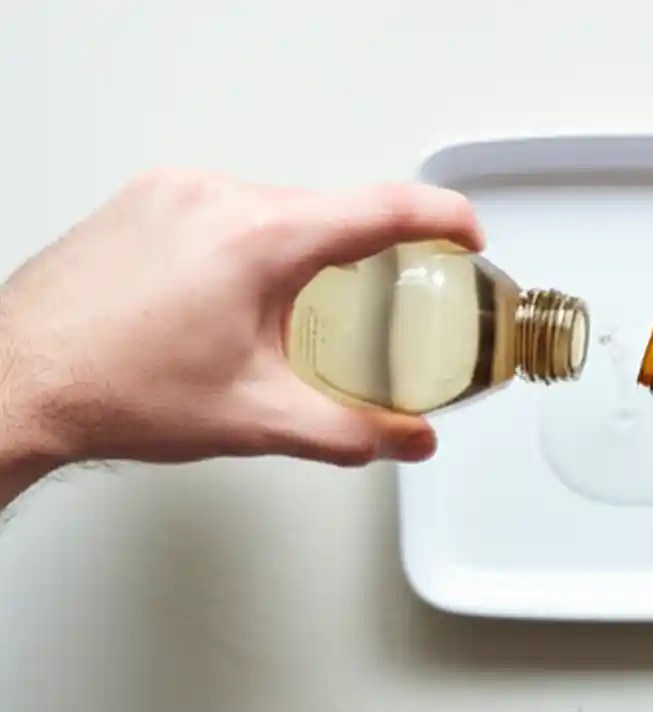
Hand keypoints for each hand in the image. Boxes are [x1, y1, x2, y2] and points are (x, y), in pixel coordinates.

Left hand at [0, 168, 480, 490]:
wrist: (18, 381)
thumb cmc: (115, 391)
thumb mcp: (257, 419)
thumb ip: (353, 432)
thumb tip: (411, 440)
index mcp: (258, 239)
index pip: (381, 209)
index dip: (442, 217)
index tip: (468, 234)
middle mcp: (216, 197)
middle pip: (328, 212)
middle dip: (358, 258)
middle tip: (360, 310)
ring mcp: (174, 190)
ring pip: (276, 208)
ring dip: (299, 253)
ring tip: (277, 317)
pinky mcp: (145, 197)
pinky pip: (226, 205)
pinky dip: (249, 242)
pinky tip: (226, 296)